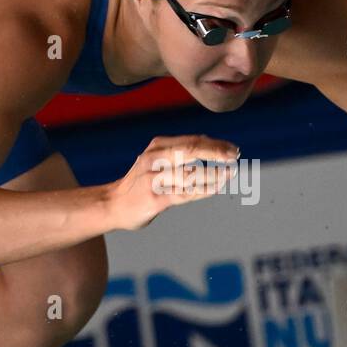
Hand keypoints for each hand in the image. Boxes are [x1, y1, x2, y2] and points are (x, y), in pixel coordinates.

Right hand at [106, 135, 238, 230]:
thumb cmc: (141, 183)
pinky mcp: (155, 198)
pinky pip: (185, 194)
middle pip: (192, 151)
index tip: (233, 149)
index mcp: (158, 146)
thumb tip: (214, 147)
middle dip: (217, 152)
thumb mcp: (156, 160)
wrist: (112, 204)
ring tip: (230, 173)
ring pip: (190, 174)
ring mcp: (154, 179)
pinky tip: (217, 187)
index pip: (192, 141)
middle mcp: (155, 159)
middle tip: (235, 156)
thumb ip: (180, 154)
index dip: (216, 144)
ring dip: (214, 173)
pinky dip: (203, 190)